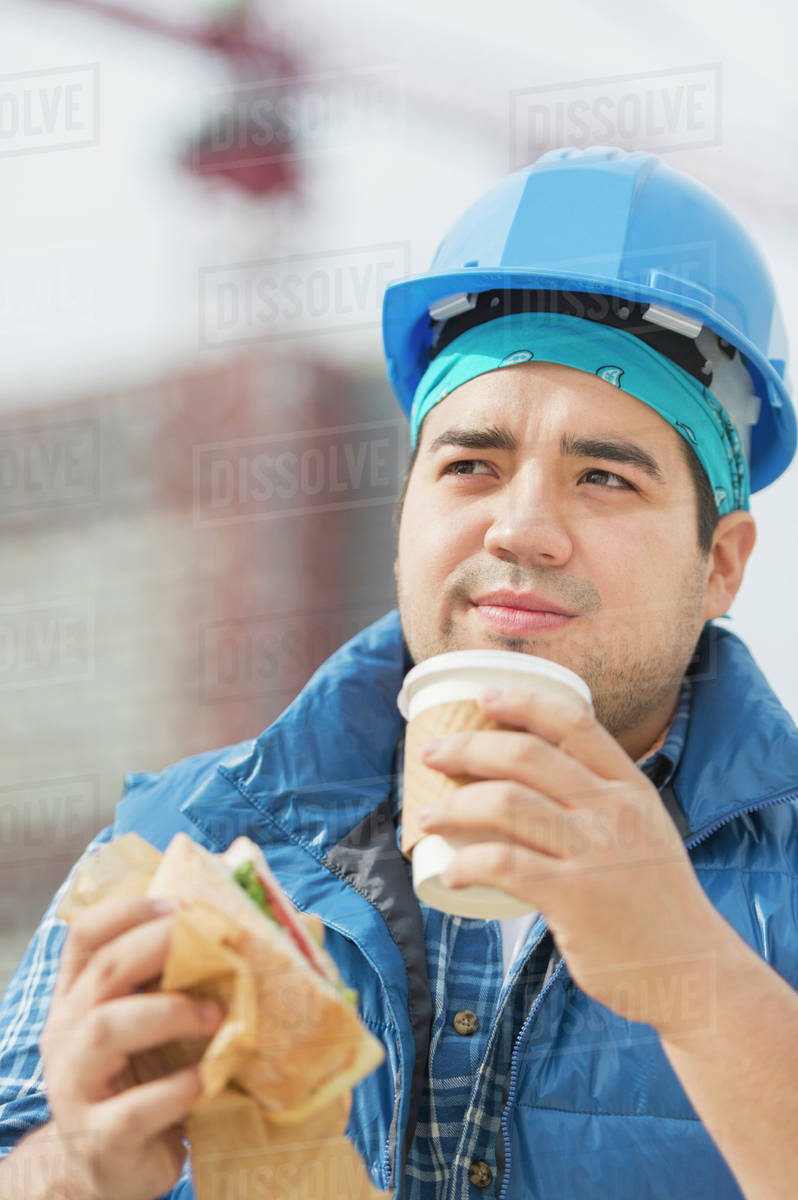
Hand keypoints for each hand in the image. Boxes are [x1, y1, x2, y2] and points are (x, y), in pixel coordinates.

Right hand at [40, 896, 223, 1199]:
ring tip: (216, 1015)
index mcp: (78, 995)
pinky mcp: (100, 1137)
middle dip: (160, 946)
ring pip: (104, 1029)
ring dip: (168, 1012)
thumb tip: (284, 920)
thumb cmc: (144, 1078)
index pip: (87, 934)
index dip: (130, 910)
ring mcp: (75, 1085)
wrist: (108, 1169)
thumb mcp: (155, 1024)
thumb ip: (190, 975)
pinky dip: (176, 1089)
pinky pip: (133, 1109)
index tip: (179, 904)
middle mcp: (66, 1032)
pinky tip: (208, 1079)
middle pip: (104, 970)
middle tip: (215, 945)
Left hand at [417, 687, 725, 1033]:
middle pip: (525, 756)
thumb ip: (601, 802)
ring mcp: (594, 853)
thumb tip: (535, 779)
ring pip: (505, 804)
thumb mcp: (645, 830)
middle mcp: (613, 811)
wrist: (692, 970)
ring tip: (427, 818)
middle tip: (431, 756)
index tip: (484, 698)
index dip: (524, 702)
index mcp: (630, 787)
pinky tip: (450, 875)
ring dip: (453, 806)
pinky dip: (464, 865)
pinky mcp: (574, 898)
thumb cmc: (657, 901)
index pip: (574, 723)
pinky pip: (502, 865)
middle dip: (467, 748)